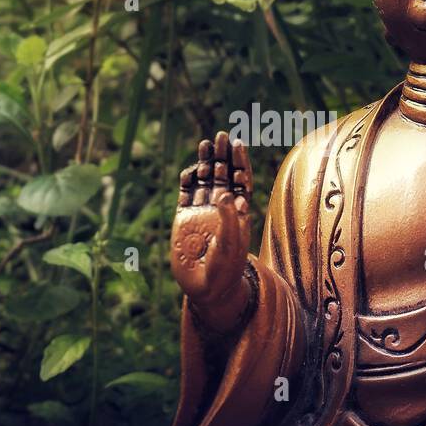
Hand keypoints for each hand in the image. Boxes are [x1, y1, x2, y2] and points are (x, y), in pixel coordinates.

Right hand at [170, 131, 253, 330]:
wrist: (206, 289)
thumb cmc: (225, 270)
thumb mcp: (231, 245)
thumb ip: (229, 220)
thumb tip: (226, 193)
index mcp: (238, 213)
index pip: (241, 181)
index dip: (240, 162)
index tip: (239, 144)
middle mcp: (220, 209)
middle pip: (223, 176)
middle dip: (223, 156)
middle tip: (221, 136)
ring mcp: (202, 213)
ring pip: (205, 182)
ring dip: (206, 163)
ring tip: (205, 143)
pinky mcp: (184, 219)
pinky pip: (186, 195)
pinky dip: (188, 181)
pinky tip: (191, 169)